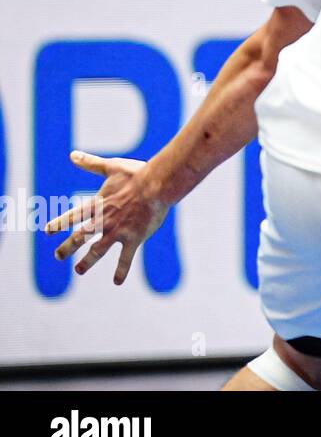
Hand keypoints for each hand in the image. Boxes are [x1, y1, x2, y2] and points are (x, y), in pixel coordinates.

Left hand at [44, 152, 170, 283]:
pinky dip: (120, 271)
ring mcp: (117, 231)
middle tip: (58, 256)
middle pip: (79, 237)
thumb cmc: (137, 174)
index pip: (72, 216)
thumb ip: (91, 164)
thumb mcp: (111, 167)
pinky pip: (125, 259)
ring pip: (97, 251)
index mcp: (97, 204)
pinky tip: (116, 282)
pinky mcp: (133, 239)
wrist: (157, 184)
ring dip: (86, 262)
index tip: (47, 232)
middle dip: (67, 248)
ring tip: (78, 270)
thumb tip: (72, 155)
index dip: (58, 224)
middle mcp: (103, 220)